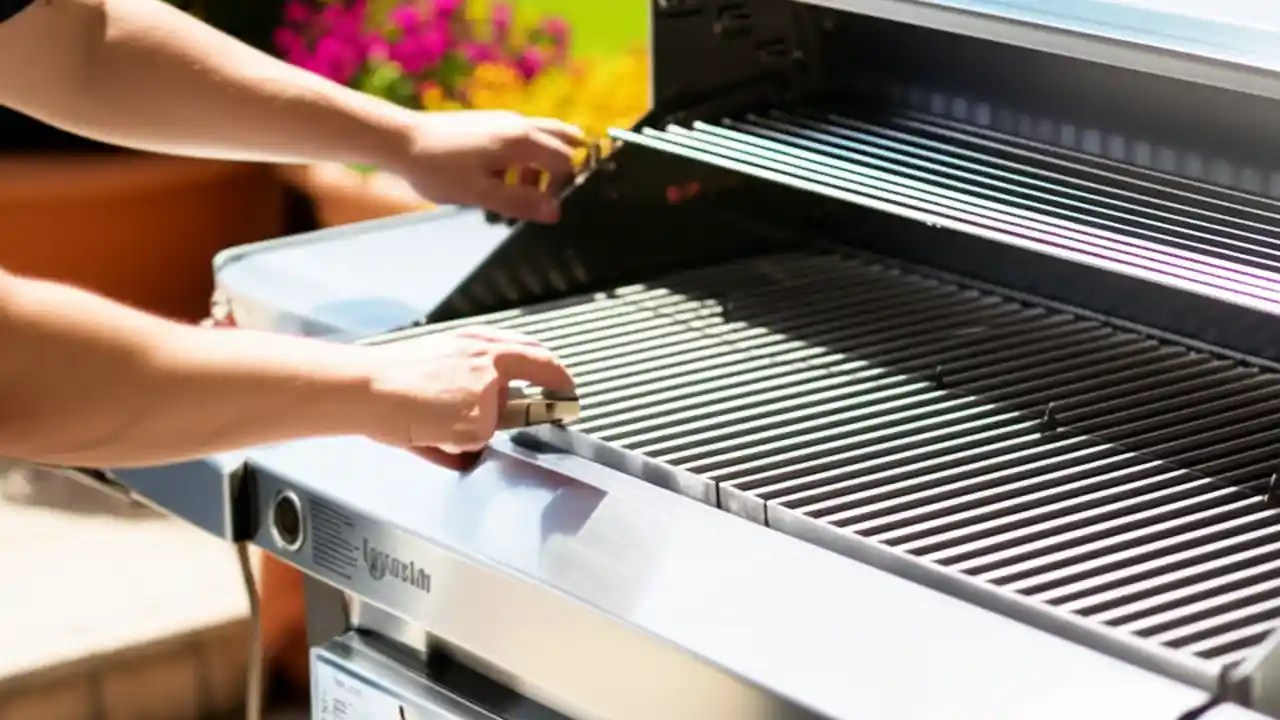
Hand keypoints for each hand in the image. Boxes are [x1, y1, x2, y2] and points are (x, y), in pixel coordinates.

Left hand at [362, 326, 574, 454]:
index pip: (543, 365)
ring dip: (487, 407)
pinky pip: (445, 404)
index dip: (562, 385)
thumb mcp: (473, 425)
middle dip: (528, 389)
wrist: (360, 394)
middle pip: (514, 368)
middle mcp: (471, 350)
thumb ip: (494, 427)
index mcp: (493, 355)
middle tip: (538, 407)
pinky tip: (444, 447)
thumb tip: (490, 430)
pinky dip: (451, 422)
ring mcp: (442, 360)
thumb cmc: (410, 397)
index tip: (570, 398)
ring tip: (484, 433)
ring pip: (478, 388)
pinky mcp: (417, 377)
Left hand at [390, 110, 585, 223]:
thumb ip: (520, 202)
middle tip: (543, 196)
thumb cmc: (436, 168)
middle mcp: (517, 124)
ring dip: (538, 167)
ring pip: (540, 140)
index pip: (566, 160)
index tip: (547, 207)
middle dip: (560, 170)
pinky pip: (520, 139)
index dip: (565, 186)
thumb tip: (555, 212)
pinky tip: (497, 180)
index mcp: (521, 140)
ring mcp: (503, 120)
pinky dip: (521, 160)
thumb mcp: (480, 194)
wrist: (399, 140)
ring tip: (513, 194)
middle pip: (562, 139)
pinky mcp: (489, 122)